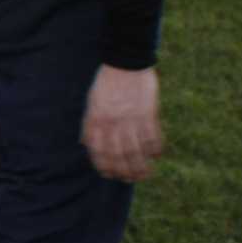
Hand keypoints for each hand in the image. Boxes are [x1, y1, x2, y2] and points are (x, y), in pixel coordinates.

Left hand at [82, 65, 162, 180]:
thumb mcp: (91, 103)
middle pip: (119, 156)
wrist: (125, 62)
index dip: (105, 166)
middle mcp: (113, 123)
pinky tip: (156, 155)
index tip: (111, 175)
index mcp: (96, 121)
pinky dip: (155, 149)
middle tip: (131, 179)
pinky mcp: (148, 114)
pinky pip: (152, 137)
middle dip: (125, 171)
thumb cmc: (106, 83)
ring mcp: (131, 119)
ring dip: (141, 166)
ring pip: (136, 151)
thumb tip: (85, 143)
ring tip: (145, 174)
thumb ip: (89, 124)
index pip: (99, 151)